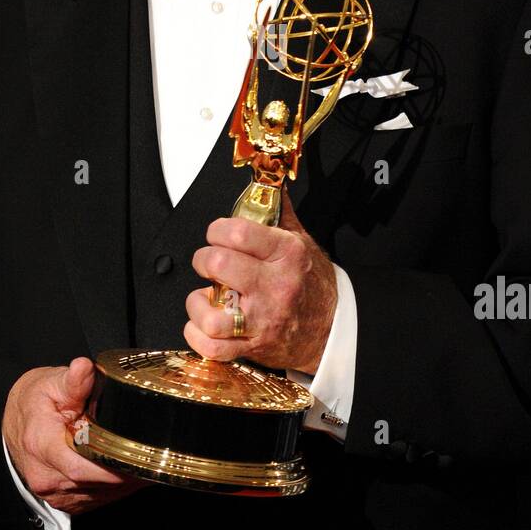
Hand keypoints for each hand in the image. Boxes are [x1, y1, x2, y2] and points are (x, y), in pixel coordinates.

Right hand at [2, 356, 145, 516]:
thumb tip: (83, 367)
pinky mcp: (63, 501)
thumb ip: (73, 381)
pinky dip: (114, 487)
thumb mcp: (52, 383)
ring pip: (100, 494)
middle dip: (126, 471)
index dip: (114, 466)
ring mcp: (53, 493)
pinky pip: (96, 498)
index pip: (82, 468)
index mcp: (41, 445)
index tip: (140, 456)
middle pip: (96, 482)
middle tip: (151, 453)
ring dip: (123, 481)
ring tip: (141, 458)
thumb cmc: (35, 401)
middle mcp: (45, 475)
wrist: (18, 422)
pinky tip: (125, 469)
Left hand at [185, 188, 337, 372]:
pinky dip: (197, 336)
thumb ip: (279, 213)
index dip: (217, 229)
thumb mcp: (303, 241)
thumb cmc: (312, 283)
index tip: (216, 234)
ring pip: (212, 315)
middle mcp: (275, 286)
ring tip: (204, 296)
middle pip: (218, 263)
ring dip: (198, 303)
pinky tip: (202, 324)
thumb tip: (268, 182)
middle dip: (204, 259)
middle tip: (209, 263)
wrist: (333, 328)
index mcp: (286, 253)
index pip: (238, 232)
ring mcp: (263, 320)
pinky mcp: (254, 346)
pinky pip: (213, 347)